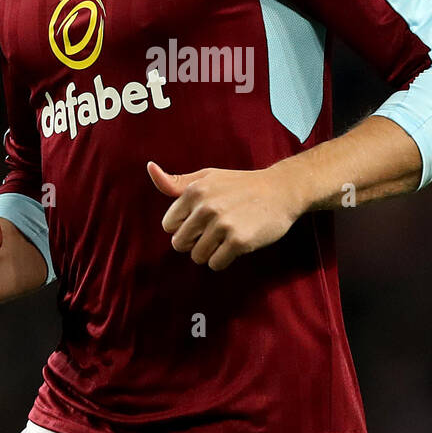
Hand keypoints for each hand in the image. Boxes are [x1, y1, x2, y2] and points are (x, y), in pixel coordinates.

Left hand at [147, 161, 298, 270]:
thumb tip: (150, 169)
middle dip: (194, 242)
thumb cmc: (240, 185)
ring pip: (197, 256)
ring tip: (226, 237)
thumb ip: (177, 182)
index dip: (184, 227)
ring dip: (210, 252)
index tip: (200, 221)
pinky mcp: (238, 241)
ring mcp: (222, 225)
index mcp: (194, 191)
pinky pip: (216, 264)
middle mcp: (206, 207)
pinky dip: (224, 259)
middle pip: (180, 244)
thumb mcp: (207, 176)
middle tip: (214, 231)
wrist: (281, 191)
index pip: (169, 225)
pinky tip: (236, 245)